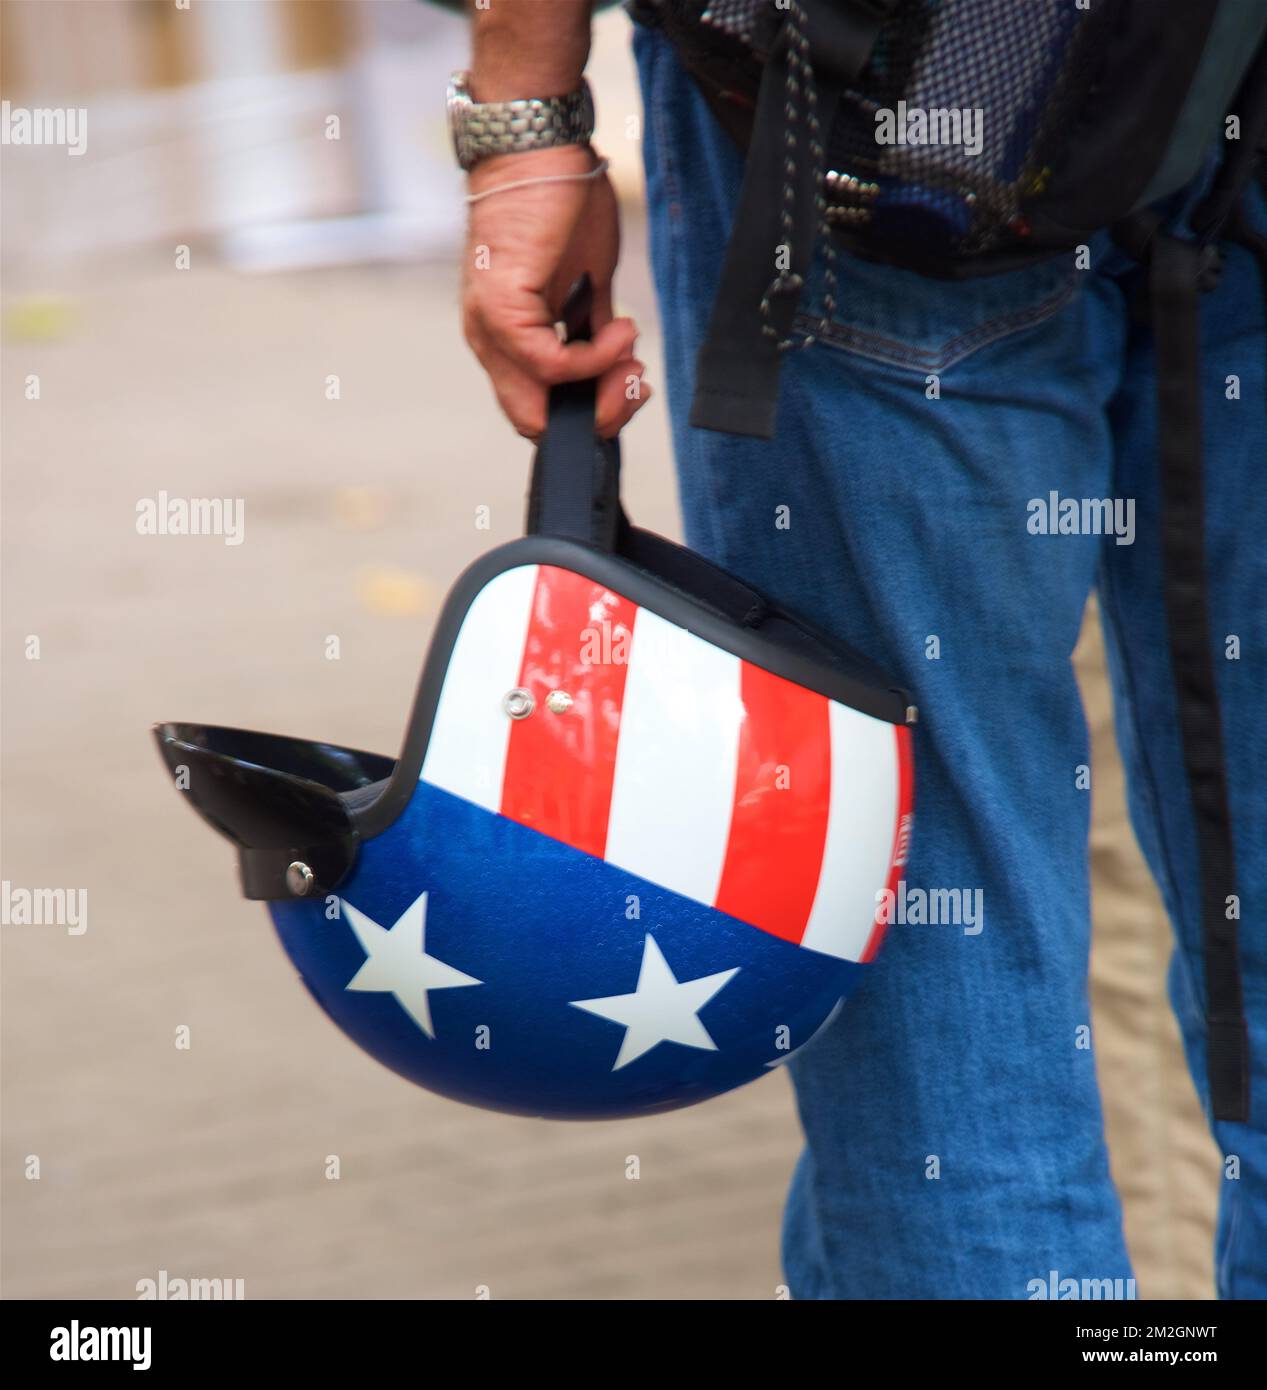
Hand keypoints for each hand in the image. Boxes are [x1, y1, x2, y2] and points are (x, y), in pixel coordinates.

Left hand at [461, 145, 650, 440]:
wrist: (539, 146)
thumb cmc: (560, 200)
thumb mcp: (586, 280)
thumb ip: (591, 326)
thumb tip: (615, 361)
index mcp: (505, 337)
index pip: (538, 408)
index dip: (589, 410)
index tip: (631, 382)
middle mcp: (489, 341)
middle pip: (537, 421)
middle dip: (598, 415)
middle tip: (635, 383)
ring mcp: (490, 331)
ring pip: (541, 405)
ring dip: (602, 387)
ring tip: (631, 350)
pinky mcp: (501, 311)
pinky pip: (551, 366)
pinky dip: (594, 359)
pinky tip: (620, 330)